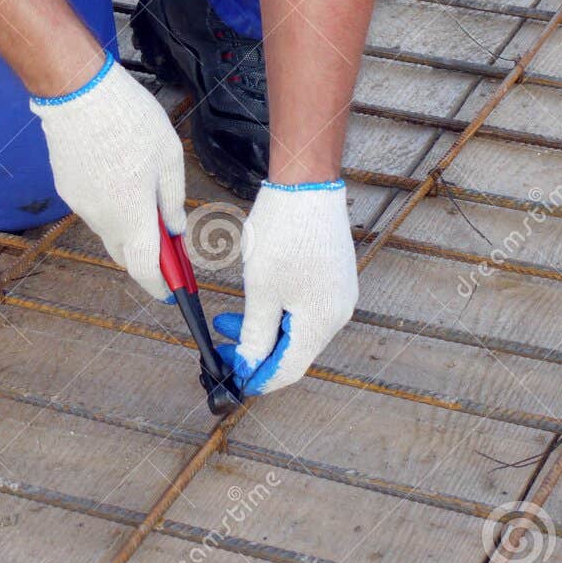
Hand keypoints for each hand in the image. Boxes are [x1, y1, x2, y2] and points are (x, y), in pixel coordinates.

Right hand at [30, 54, 185, 298]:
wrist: (76, 92)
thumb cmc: (128, 120)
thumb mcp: (168, 156)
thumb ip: (172, 199)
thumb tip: (174, 228)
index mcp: (131, 215)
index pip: (145, 268)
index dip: (161, 285)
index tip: (174, 291)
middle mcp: (101, 218)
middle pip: (124, 254)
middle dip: (146, 255)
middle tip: (167, 239)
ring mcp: (79, 204)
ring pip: (108, 229)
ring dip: (126, 223)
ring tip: (142, 186)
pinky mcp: (65, 188)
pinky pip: (92, 207)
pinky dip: (108, 202)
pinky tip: (117, 170)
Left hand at [213, 180, 356, 395]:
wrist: (307, 183)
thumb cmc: (283, 231)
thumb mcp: (261, 288)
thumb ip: (255, 333)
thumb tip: (248, 366)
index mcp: (322, 322)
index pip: (289, 369)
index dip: (258, 379)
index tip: (232, 379)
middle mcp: (338, 313)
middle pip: (295, 350)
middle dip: (257, 352)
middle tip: (223, 348)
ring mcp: (339, 294)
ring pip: (298, 328)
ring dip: (264, 330)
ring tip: (228, 320)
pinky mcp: (334, 277)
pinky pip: (305, 307)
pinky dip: (279, 311)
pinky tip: (256, 300)